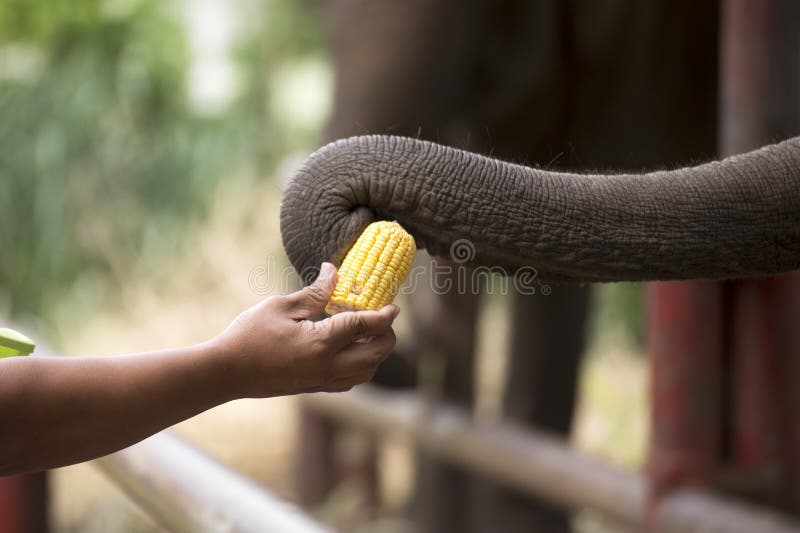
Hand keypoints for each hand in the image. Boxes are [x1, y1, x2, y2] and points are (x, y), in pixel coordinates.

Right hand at [211, 262, 398, 397]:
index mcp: (321, 344)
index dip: (383, 315)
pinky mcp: (316, 388)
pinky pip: (351, 380)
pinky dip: (361, 365)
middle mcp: (328, 367)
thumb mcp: (282, 306)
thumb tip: (335, 272)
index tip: (394, 306)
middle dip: (386, 335)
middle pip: (376, 354)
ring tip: (366, 331)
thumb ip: (315, 293)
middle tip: (381, 317)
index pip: (365, 326)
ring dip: (375, 352)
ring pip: (367, 371)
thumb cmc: (249, 334)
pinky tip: (350, 348)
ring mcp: (323, 381)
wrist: (227, 372)